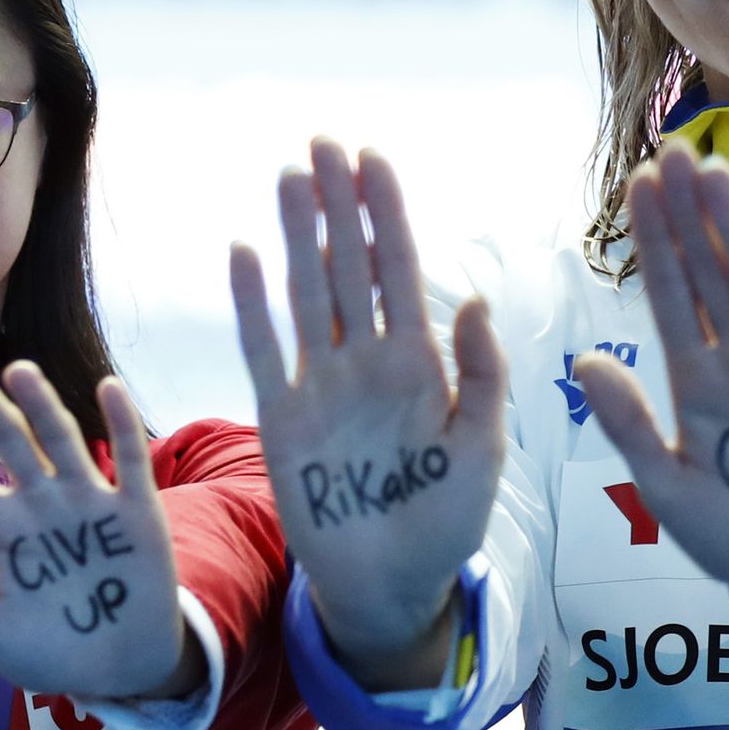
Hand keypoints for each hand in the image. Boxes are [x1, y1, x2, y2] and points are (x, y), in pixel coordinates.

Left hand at [0, 361, 193, 702]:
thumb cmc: (44, 650)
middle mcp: (40, 504)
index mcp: (0, 528)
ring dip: (42, 404)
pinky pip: (130, 459)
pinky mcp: (135, 512)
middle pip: (8, 442)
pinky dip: (121, 423)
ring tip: (19, 371)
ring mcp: (87, 503)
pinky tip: (108, 387)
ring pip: (61, 440)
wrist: (116, 672)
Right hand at [232, 140, 506, 687]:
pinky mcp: (283, 420)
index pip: (400, 272)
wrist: (391, 586)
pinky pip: (264, 351)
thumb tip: (472, 300)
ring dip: (298, 236)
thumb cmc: (445, 523)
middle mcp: (367, 363)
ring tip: (290, 178)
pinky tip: (245, 253)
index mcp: (421, 365)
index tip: (373, 160)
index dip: (386, 215)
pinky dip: (253, 304)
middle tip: (324, 143)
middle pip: (349, 267)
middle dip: (339, 206)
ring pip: (307, 294)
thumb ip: (483, 378)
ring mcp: (322, 387)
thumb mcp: (482, 452)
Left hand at [572, 145, 728, 621]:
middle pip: (710, 275)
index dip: (653, 243)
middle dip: (689, 217)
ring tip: (714, 171)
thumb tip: (582, 361)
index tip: (636, 187)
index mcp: (695, 383)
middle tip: (670, 152)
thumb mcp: (666, 486)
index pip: (668, 297)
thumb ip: (628, 424)